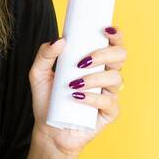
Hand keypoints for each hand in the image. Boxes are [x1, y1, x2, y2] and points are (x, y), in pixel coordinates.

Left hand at [28, 27, 126, 156]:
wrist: (48, 129)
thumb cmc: (48, 100)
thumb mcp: (38, 74)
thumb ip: (44, 55)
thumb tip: (60, 40)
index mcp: (95, 62)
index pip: (112, 44)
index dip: (115, 35)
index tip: (105, 29)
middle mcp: (106, 75)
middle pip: (120, 56)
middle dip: (103, 54)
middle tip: (82, 62)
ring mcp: (110, 94)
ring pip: (115, 78)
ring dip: (94, 78)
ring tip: (74, 84)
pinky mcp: (109, 113)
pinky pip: (108, 102)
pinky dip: (92, 98)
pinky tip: (77, 98)